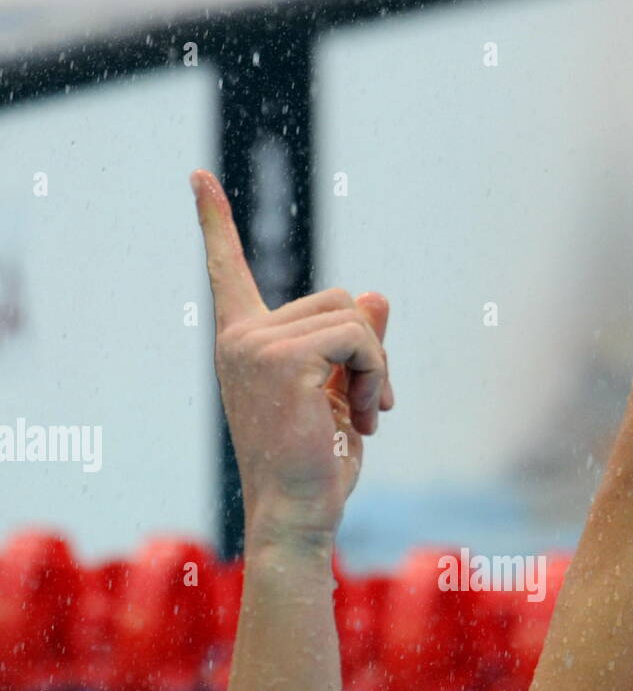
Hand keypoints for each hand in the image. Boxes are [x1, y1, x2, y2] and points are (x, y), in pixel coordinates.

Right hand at [191, 169, 392, 539]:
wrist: (298, 514)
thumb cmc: (316, 464)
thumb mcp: (339, 392)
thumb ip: (353, 343)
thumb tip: (376, 293)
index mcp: (243, 343)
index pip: (228, 271)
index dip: (216, 223)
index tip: (198, 176)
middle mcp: (240, 338)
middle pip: (338, 299)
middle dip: (368, 352)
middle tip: (367, 407)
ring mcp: (255, 345)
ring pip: (353, 318)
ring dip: (377, 367)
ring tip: (364, 415)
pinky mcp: (282, 359)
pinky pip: (358, 338)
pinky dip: (376, 374)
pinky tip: (364, 417)